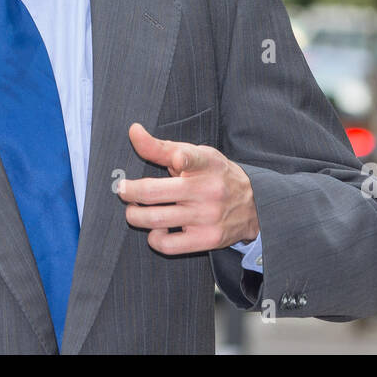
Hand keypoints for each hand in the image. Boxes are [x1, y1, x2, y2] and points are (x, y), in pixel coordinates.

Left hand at [115, 122, 258, 254]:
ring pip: (154, 219)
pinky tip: (156, 229)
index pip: (193, 158)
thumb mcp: (197, 154)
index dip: (182, 159)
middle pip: (153, 192)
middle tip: (122, 190)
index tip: (177, 161)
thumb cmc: (215, 175)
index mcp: (206, 163)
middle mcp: (207, 189)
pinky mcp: (207, 239)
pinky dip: (153, 238)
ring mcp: (207, 216)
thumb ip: (162, 147)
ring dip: (134, 215)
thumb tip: (133, 131)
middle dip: (127, 191)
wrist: (254, 206)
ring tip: (133, 210)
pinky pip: (168, 245)